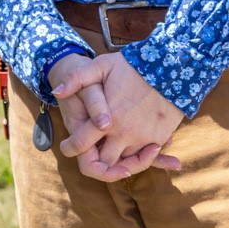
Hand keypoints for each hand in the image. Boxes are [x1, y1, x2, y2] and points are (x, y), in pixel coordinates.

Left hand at [52, 53, 184, 181]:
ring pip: (126, 160)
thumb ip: (76, 79)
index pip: (82, 145)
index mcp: (107, 119)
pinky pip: (145, 156)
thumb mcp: (101, 66)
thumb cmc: (133, 66)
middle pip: (104, 162)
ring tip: (108, 146)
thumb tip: (56, 91)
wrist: (172, 67)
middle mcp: (125, 134)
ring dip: (117, 156)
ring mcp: (144, 138)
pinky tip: (128, 143)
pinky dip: (137, 154)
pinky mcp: (160, 138)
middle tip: (90, 150)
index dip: (70, 148)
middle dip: (95, 159)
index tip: (67, 146)